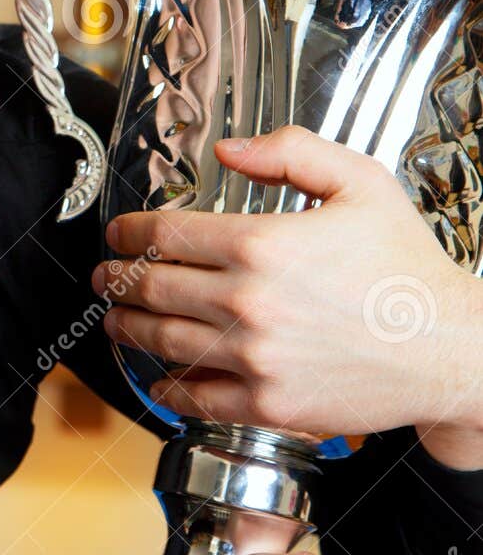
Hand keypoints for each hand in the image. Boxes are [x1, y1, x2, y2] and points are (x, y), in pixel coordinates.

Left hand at [92, 124, 482, 441]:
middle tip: (105, 278)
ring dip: (128, 329)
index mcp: (263, 242)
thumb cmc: (408, 268)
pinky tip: (157, 379)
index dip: (131, 231)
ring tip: (116, 321)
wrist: (450, 346)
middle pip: (153, 287)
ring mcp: (254, 357)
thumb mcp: (360, 181)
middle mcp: (249, 301)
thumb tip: (228, 151)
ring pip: (163, 341)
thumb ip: (290, 152)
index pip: (168, 233)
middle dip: (118, 280)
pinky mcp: (267, 403)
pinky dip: (165, 388)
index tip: (119, 234)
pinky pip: (195, 398)